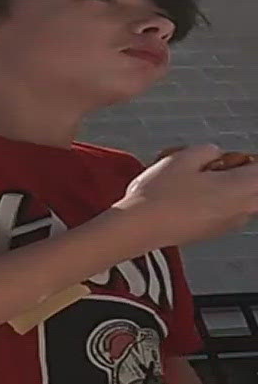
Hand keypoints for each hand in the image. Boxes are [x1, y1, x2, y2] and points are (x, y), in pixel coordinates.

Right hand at [115, 146, 257, 248]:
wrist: (137, 228)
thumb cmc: (160, 198)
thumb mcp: (185, 156)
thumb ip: (209, 150)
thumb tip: (212, 156)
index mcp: (245, 187)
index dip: (243, 157)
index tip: (228, 156)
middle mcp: (243, 209)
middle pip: (253, 184)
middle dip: (236, 172)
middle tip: (212, 165)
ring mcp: (228, 224)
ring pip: (238, 197)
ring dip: (221, 185)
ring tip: (189, 179)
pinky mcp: (210, 232)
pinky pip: (221, 210)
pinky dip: (208, 200)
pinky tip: (182, 195)